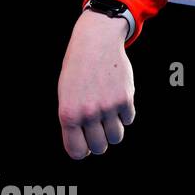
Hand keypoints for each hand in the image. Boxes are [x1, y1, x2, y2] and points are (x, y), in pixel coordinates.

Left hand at [56, 9, 135, 158]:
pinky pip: (128, 120)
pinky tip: (115, 98)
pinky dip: (124, 114)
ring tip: (106, 114)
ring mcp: (108, 107)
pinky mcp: (125, 99)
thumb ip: (74, 121)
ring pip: (116, 137)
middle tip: (97, 128)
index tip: (84, 145)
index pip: (76, 151)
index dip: (82, 151)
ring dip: (113, 130)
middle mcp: (88, 113)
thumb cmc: (77, 72)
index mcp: (68, 114)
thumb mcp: (66, 95)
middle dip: (99, 142)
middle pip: (99, 147)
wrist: (95, 43)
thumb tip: (87, 148)